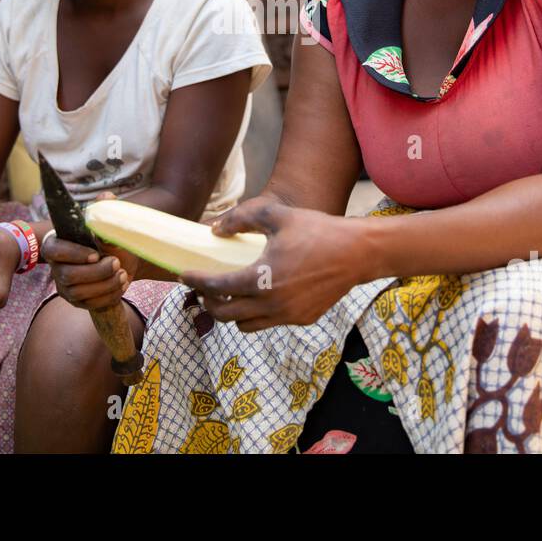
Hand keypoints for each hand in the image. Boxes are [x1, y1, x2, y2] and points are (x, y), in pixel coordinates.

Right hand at [44, 191, 139, 310]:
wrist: (123, 259)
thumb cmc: (110, 238)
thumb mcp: (109, 224)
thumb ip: (106, 211)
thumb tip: (106, 196)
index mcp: (57, 243)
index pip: (54, 250)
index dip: (74, 254)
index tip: (96, 253)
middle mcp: (56, 267)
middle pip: (68, 275)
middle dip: (95, 272)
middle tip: (116, 262)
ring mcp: (65, 286)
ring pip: (78, 292)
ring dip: (105, 284)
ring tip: (122, 273)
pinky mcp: (77, 302)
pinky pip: (89, 305)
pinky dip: (108, 296)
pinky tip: (121, 285)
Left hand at [181, 198, 367, 332]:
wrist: (357, 253)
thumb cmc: (317, 230)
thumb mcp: (277, 215)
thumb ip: (241, 218)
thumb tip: (215, 229)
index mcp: (262, 278)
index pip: (217, 287)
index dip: (196, 281)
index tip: (184, 274)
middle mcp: (272, 304)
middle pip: (226, 314)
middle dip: (208, 302)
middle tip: (201, 288)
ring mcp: (288, 316)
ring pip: (246, 325)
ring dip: (231, 312)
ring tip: (227, 295)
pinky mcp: (302, 319)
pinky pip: (269, 322)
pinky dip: (257, 313)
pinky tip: (259, 295)